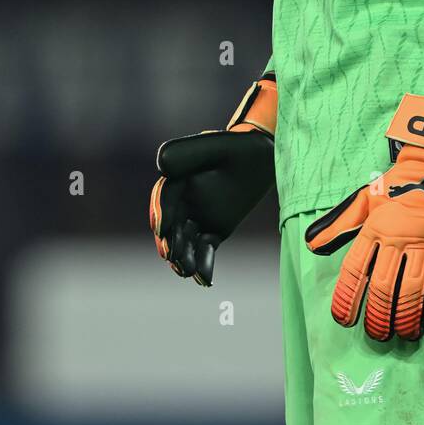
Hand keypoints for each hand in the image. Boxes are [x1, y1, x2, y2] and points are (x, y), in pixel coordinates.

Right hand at [149, 74, 275, 286]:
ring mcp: (197, 218)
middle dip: (170, 241)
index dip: (162, 211)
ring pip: (185, 242)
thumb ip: (189, 152)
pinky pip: (204, 250)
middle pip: (171, 225)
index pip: (165, 196)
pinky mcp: (213, 232)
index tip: (161, 228)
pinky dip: (203, 265)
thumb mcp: (216, 145)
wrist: (262, 159)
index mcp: (178, 179)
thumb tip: (161, 166)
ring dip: (183, 257)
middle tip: (171, 256)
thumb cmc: (239, 148)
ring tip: (186, 272)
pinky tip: (205, 280)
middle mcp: (183, 201)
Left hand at [304, 75, 423, 339]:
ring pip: (412, 291)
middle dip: (378, 318)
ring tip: (402, 334)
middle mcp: (398, 238)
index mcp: (374, 229)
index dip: (347, 299)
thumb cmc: (397, 186)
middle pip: (383, 288)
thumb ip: (338, 224)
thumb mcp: (363, 200)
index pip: (355, 271)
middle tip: (377, 334)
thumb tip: (311, 243)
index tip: (344, 320)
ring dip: (406, 319)